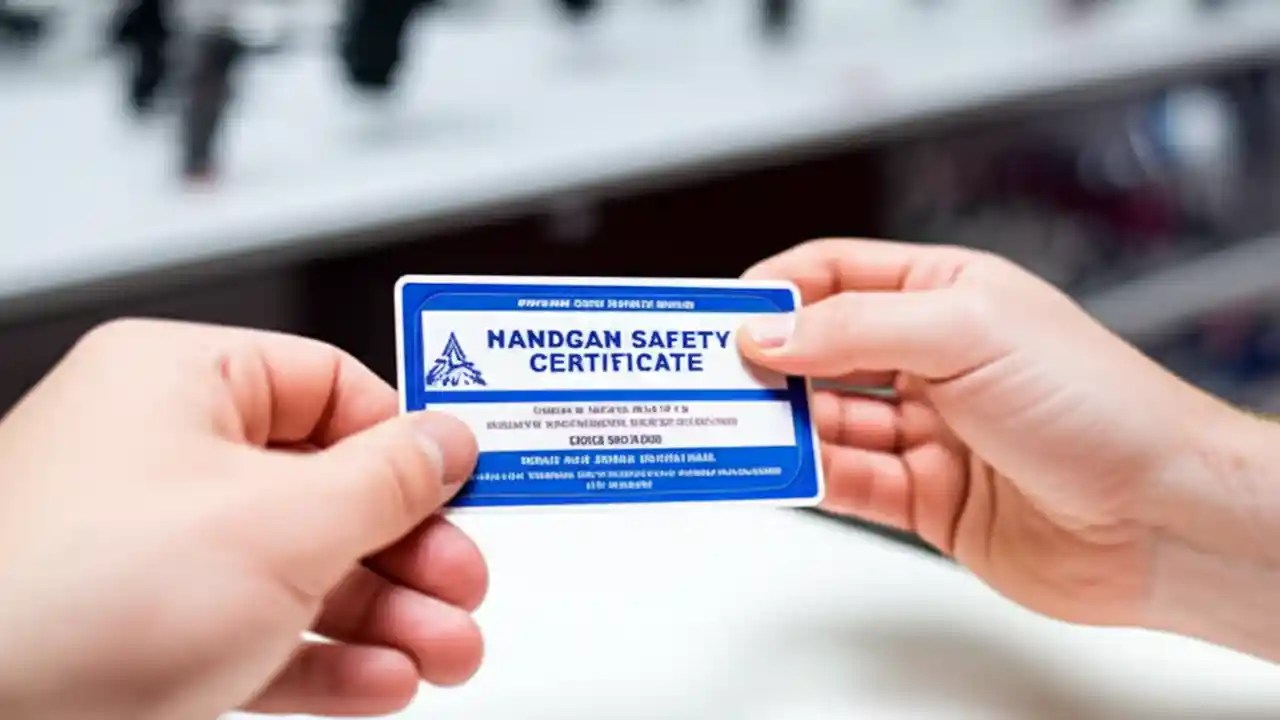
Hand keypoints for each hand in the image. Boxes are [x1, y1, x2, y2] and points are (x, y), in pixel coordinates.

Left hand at [0, 320, 485, 718]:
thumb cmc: (73, 601)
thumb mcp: (281, 524)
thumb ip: (385, 480)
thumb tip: (446, 442)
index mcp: (177, 384)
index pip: (329, 386)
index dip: (409, 438)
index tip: (467, 485)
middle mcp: (160, 455)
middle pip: (326, 488)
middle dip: (410, 551)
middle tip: (464, 587)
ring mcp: (152, 549)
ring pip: (300, 569)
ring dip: (385, 616)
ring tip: (447, 653)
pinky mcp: (145, 633)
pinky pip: (259, 630)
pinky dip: (327, 657)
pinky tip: (382, 683)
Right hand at [738, 239, 1279, 652]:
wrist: (1160, 518)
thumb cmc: (1094, 405)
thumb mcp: (966, 332)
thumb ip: (856, 329)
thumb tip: (768, 332)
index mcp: (945, 294)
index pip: (836, 276)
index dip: (776, 292)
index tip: (722, 318)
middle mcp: (932, 359)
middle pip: (821, 351)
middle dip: (765, 361)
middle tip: (706, 375)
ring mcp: (928, 430)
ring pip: (827, 420)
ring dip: (780, 421)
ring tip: (732, 425)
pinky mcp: (927, 498)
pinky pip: (849, 481)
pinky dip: (810, 475)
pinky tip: (779, 469)